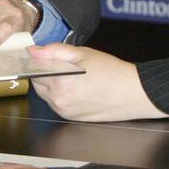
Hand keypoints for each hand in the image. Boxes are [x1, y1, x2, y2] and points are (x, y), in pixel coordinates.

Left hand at [29, 44, 168, 122]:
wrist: (136, 93)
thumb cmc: (113, 72)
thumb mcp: (83, 54)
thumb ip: (54, 51)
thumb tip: (33, 50)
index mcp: (59, 82)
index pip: (33, 70)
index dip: (40, 61)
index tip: (47, 57)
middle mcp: (59, 100)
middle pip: (37, 83)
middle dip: (45, 73)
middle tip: (65, 66)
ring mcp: (65, 111)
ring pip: (46, 95)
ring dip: (52, 85)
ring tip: (75, 78)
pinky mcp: (72, 118)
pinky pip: (58, 104)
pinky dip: (61, 96)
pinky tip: (78, 89)